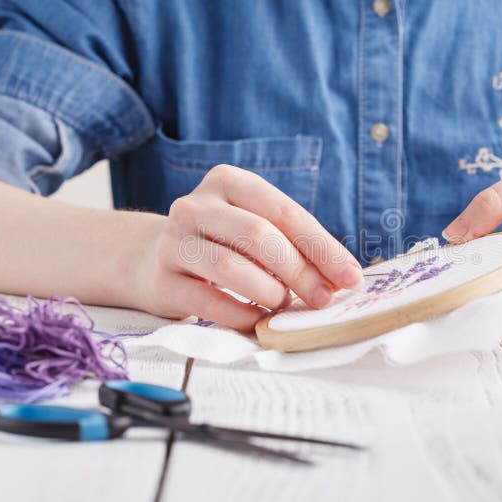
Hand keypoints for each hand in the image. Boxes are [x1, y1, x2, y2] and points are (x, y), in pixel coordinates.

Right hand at [135, 165, 362, 330]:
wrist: (151, 260)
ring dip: (269, 293)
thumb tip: (341, 277)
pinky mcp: (162, 280)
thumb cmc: (221, 243)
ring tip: (284, 305)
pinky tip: (258, 320)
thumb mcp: (254, 228)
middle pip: (258, 236)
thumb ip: (294, 245)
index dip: (321, 246)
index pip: (283, 212)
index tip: (349, 276)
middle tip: (322, 298)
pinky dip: (241, 315)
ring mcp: (173, 241)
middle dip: (299, 271)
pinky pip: (208, 301)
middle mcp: (195, 205)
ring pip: (230, 267)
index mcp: (228, 181)